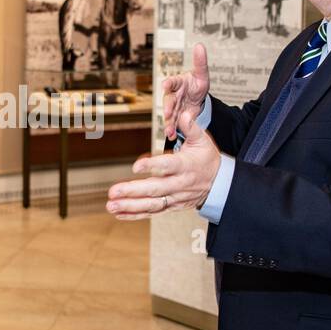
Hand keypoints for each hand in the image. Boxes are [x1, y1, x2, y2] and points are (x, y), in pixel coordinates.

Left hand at [107, 105, 221, 219]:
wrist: (220, 184)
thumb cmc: (207, 159)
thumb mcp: (202, 140)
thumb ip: (191, 127)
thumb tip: (183, 114)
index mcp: (185, 165)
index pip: (168, 166)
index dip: (152, 165)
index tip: (136, 166)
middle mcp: (179, 184)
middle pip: (155, 189)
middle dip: (133, 191)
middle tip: (113, 191)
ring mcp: (175, 198)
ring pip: (152, 204)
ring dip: (130, 206)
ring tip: (111, 205)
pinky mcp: (172, 206)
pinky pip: (152, 212)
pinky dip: (135, 214)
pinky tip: (119, 213)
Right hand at [161, 43, 209, 139]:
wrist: (198, 99)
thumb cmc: (197, 84)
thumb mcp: (202, 74)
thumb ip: (200, 61)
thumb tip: (200, 45)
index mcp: (178, 82)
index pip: (172, 82)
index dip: (168, 84)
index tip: (166, 86)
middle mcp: (173, 94)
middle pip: (169, 100)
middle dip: (168, 107)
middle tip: (169, 112)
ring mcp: (174, 106)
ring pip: (169, 114)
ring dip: (168, 122)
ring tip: (169, 130)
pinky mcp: (176, 116)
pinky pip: (172, 123)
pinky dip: (171, 129)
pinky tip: (171, 136)